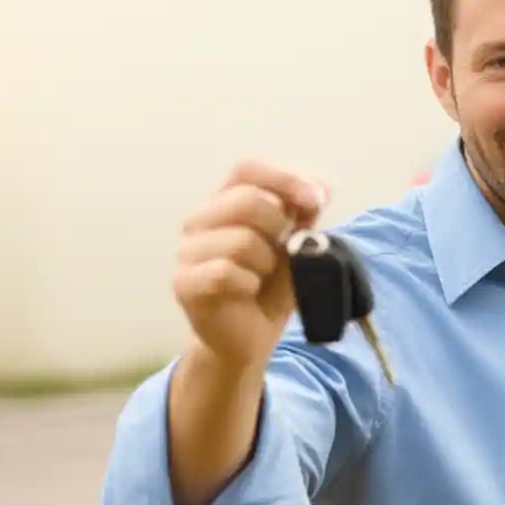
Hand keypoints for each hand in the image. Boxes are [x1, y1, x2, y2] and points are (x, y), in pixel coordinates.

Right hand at [172, 158, 324, 369]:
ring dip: (266, 262)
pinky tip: (248, 291)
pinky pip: (224, 272)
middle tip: (284, 250)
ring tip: (262, 276)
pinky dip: (249, 283)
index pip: (247, 168)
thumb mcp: (298, 243)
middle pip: (247, 199)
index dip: (284, 178)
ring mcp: (187, 250)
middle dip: (280, 226)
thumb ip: (305, 211)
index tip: (316, 200)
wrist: (252, 336)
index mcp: (226, 201)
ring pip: (241, 240)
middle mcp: (200, 219)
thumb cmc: (271, 285)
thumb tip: (321, 185)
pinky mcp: (183, 283)